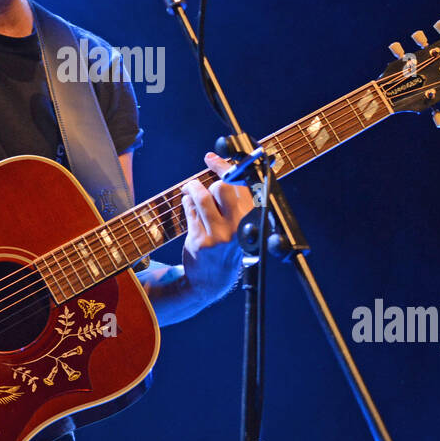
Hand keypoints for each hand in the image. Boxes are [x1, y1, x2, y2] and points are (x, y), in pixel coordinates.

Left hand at [179, 152, 254, 306]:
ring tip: (189, 189)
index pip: (242, 185)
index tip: (212, 158)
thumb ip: (235, 201)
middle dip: (209, 181)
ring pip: (202, 197)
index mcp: (252, 220)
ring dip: (192, 189)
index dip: (225, 167)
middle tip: (201, 182)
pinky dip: (187, 203)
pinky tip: (187, 203)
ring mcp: (219, 235)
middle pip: (222, 188)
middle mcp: (238, 228)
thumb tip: (222, 167)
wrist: (212, 281)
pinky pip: (190, 212)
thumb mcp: (239, 227)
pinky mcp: (200, 241)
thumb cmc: (227, 248)